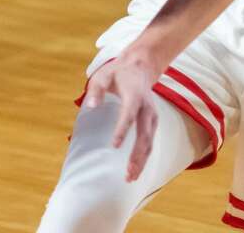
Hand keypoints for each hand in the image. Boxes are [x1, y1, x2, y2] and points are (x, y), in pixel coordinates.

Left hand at [84, 51, 161, 181]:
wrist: (140, 66)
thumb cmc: (118, 73)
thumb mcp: (103, 76)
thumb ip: (96, 90)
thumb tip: (90, 106)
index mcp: (134, 95)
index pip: (129, 114)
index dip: (123, 130)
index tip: (114, 146)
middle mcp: (147, 107)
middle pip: (144, 134)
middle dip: (137, 155)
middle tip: (127, 173)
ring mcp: (152, 115)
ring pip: (149, 141)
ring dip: (142, 160)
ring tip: (130, 177)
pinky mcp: (153, 121)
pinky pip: (150, 141)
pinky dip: (145, 156)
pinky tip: (137, 169)